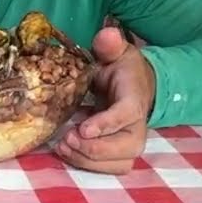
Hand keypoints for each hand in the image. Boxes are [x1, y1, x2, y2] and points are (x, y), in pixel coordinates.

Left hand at [54, 27, 155, 174]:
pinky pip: (109, 167)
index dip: (107, 123)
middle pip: (126, 147)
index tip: (83, 128)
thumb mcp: (118, 52)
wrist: (137, 86)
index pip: (127, 113)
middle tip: (67, 139)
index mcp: (134, 97)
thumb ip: (110, 45)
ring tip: (63, 147)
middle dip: (95, 148)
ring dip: (89, 160)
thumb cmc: (123, 70)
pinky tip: (67, 151)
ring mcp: (130, 141)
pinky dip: (87, 164)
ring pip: (118, 163)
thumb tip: (106, 34)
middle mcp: (138, 125)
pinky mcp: (120, 153)